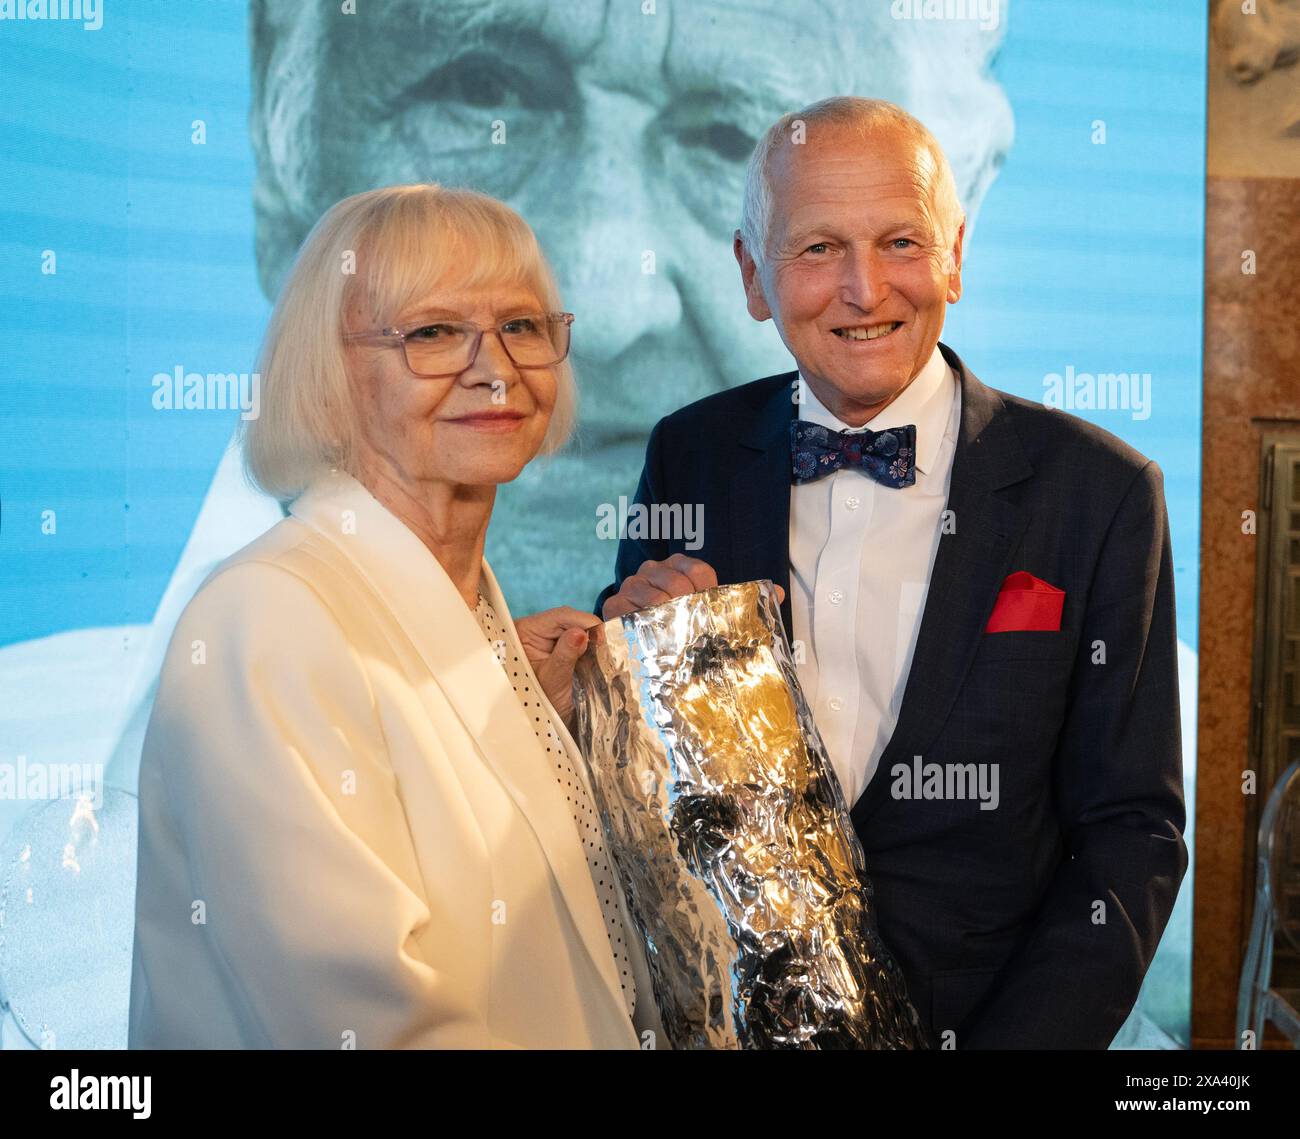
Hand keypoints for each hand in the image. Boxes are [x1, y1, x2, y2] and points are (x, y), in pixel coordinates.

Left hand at [514, 606, 602, 730]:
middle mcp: (533, 631)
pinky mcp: (557, 648)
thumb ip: (565, 655)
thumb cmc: (541, 705)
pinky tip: (597, 657)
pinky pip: (576, 641)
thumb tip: (581, 632)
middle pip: (569, 620)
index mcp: (524, 632)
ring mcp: (546, 639)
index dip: (584, 622)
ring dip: (590, 640)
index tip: (603, 636)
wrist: (544, 727)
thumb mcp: (553, 680)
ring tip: (603, 653)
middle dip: (588, 631)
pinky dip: (588, 648)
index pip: (559, 616)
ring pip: (575, 629)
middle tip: (606, 646)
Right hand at [601, 554, 784, 618]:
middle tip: (695, 629)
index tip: (711, 612)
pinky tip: (649, 633)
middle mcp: (654, 570)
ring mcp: (632, 586)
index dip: (709, 593)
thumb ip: (742, 601)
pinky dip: (639, 621)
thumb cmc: (681, 625)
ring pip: (653, 596)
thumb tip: (778, 593)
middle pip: (676, 582)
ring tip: (676, 636)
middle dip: (689, 606)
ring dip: (667, 617)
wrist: (640, 640)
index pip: (700, 571)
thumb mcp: (710, 612)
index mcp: (679, 566)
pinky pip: (626, 609)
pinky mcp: (614, 605)